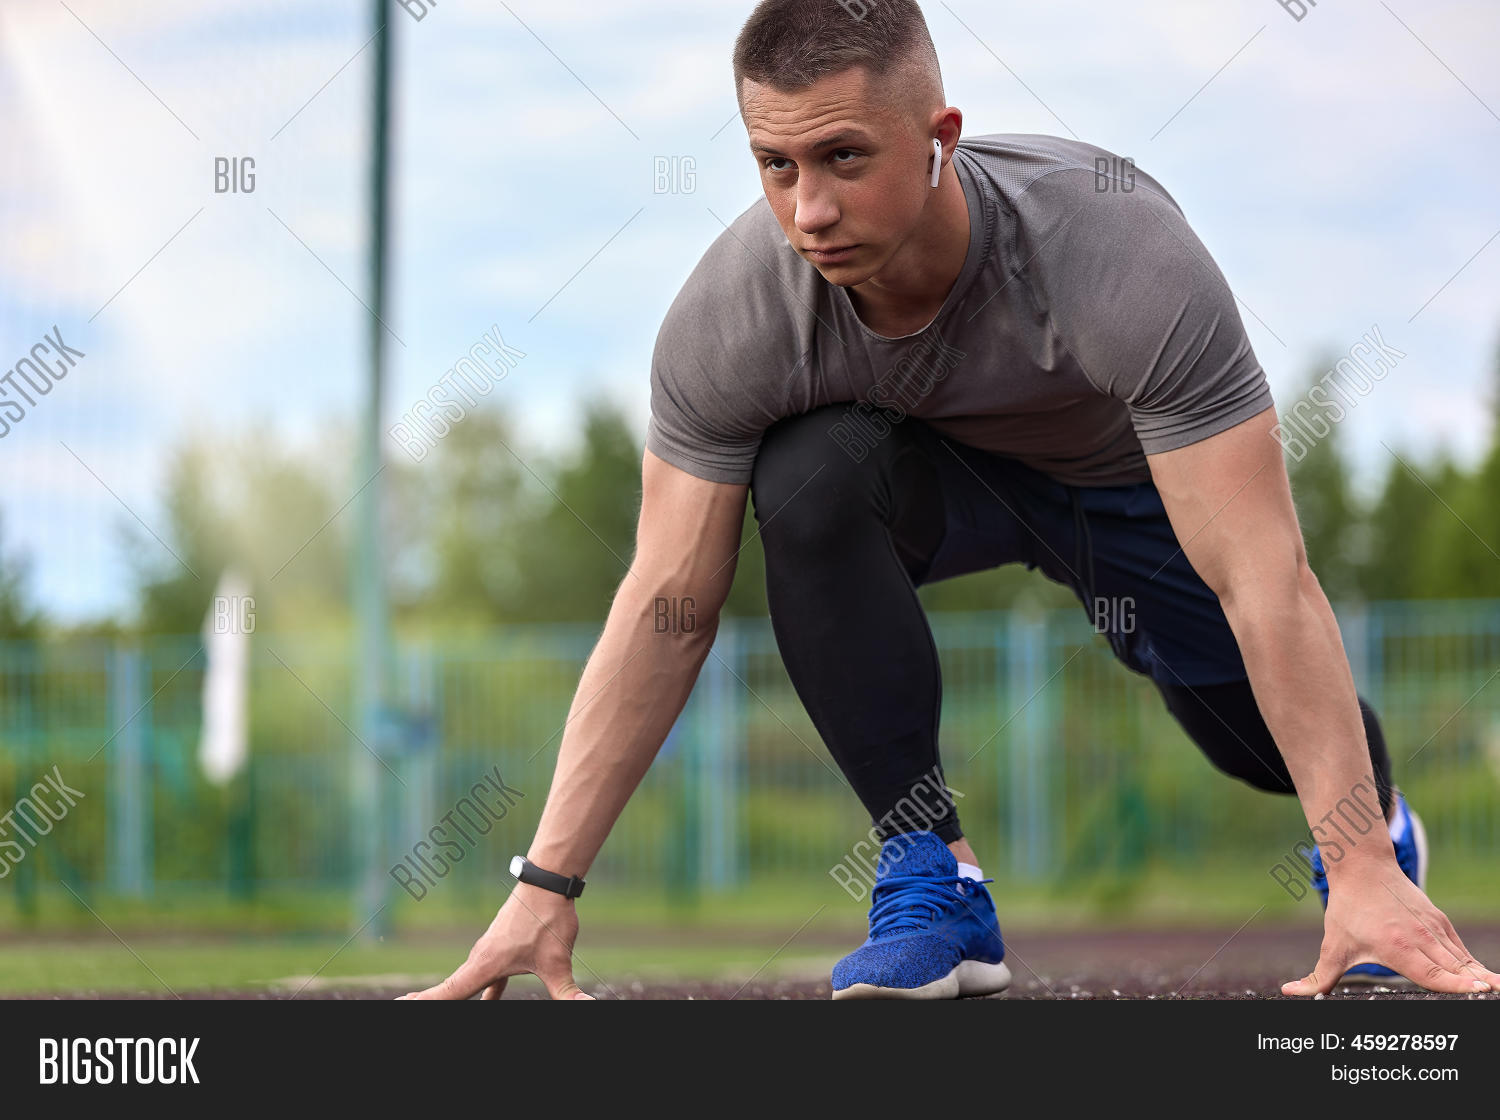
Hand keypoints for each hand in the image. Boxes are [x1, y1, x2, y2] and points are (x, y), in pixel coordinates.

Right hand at [398, 885, 595, 1000]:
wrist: (547, 882)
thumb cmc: (548, 920)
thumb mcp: (559, 962)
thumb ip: (568, 993)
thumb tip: (586, 1008)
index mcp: (484, 965)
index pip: (448, 993)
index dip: (424, 1002)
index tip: (399, 1004)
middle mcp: (479, 959)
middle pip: (449, 990)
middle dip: (427, 1002)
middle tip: (403, 1004)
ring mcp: (488, 953)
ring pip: (465, 982)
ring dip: (451, 996)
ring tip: (428, 1002)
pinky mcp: (502, 950)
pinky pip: (486, 977)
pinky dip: (482, 991)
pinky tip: (488, 1002)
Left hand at [1282, 861, 1499, 996]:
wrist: (1363, 868)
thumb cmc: (1347, 910)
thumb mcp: (1333, 946)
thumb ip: (1318, 977)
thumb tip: (1289, 993)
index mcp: (1397, 947)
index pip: (1433, 973)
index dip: (1457, 985)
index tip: (1479, 991)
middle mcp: (1421, 938)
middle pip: (1457, 969)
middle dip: (1477, 985)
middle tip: (1493, 997)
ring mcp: (1435, 929)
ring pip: (1465, 959)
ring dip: (1483, 977)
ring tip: (1497, 991)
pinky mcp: (1441, 923)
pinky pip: (1462, 950)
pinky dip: (1476, 966)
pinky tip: (1488, 981)